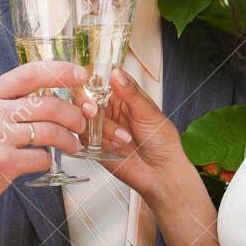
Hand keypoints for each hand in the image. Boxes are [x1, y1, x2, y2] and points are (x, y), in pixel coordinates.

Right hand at [0, 60, 94, 236]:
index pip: (29, 73)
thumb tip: (53, 91)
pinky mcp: (2, 162)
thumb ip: (10, 100)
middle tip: (80, 123)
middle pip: (47, 104)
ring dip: (68, 139)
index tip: (79, 74)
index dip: (59, 71)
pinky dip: (48, 159)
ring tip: (73, 144)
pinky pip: (41, 157)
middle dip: (72, 114)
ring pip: (49, 131)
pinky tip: (44, 160)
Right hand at [95, 68, 194, 199]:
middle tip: (96, 110)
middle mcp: (110, 110)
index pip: (101, 80)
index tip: (90, 84)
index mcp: (124, 96)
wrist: (161, 172)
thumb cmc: (162, 142)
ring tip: (124, 138)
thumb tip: (117, 72)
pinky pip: (84, 138)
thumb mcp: (148, 113)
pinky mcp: (94, 145)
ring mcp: (101, 127)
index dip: (92, 80)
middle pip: (85, 98)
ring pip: (83, 118)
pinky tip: (116, 146)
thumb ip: (130, 93)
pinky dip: (99, 141)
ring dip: (103, 128)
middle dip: (89, 104)